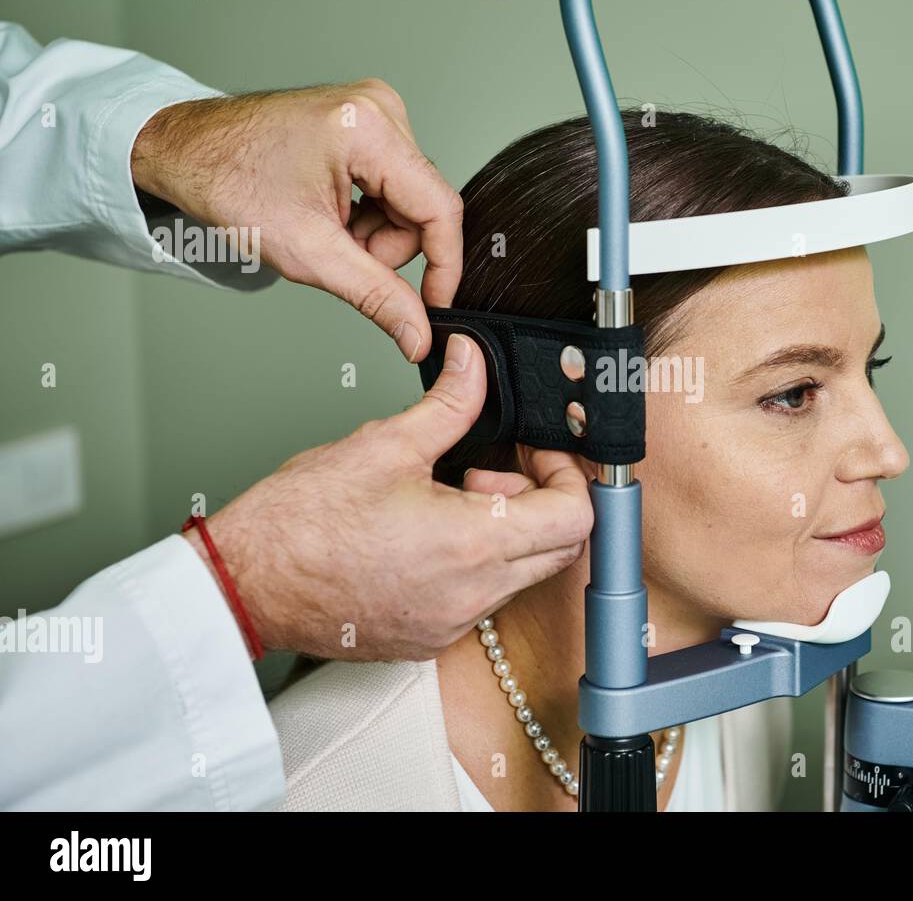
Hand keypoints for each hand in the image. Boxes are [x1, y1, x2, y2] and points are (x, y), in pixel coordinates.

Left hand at [131, 80, 460, 361]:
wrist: (185, 151)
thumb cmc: (227, 182)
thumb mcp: (307, 251)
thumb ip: (375, 295)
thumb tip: (417, 332)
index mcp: (370, 129)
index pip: (439, 208)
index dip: (443, 266)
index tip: (435, 306)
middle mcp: (380, 109)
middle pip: (422, 208)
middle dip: (386, 246)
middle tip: (338, 252)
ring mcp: (374, 113)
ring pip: (407, 203)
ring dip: (373, 233)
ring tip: (324, 229)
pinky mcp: (365, 123)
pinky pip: (391, 186)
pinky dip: (365, 214)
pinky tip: (328, 212)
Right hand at [183, 333, 594, 660]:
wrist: (244, 585)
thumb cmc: (298, 523)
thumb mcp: (384, 444)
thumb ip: (450, 403)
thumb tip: (475, 365)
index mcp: (472, 542)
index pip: (576, 516)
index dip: (567, 474)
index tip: (537, 452)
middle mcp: (472, 593)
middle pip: (560, 550)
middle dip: (543, 503)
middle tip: (491, 472)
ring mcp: (451, 624)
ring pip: (521, 576)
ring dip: (508, 533)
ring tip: (449, 501)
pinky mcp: (428, 640)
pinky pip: (481, 600)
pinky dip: (475, 564)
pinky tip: (428, 536)